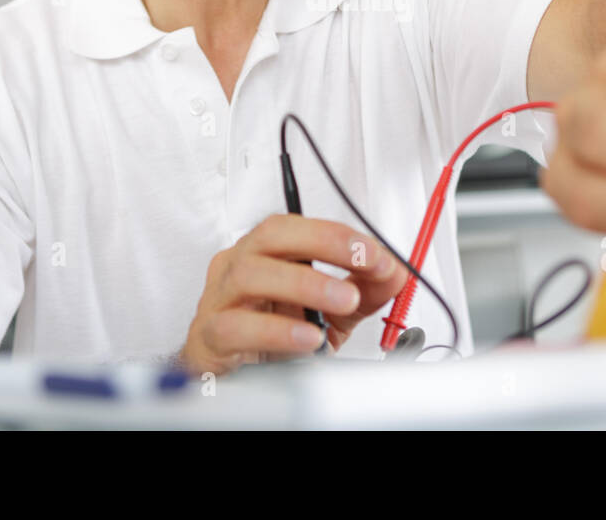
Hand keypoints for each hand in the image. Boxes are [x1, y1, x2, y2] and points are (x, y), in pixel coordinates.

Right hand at [179, 214, 407, 375]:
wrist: (235, 379)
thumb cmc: (274, 335)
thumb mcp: (329, 311)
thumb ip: (363, 291)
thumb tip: (395, 273)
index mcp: (265, 253)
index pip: (297, 226)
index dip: (339, 235)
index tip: (376, 253)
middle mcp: (238, 266)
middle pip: (271, 235)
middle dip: (323, 241)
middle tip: (363, 260)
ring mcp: (220, 299)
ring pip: (250, 275)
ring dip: (304, 284)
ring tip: (342, 300)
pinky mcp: (210, 338)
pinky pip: (236, 327)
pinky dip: (276, 330)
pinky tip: (308, 338)